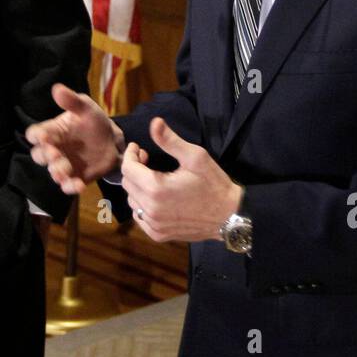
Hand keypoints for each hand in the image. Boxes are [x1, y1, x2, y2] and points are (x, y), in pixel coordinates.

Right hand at [25, 83, 124, 193]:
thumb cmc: (93, 121)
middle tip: (55, 154)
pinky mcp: (76, 177)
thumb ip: (72, 101)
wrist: (112, 140)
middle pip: (39, 155)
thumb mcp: (86, 108)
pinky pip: (68, 185)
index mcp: (52, 131)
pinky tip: (79, 185)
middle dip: (45, 156)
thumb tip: (57, 88)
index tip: (43, 136)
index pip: (36, 134)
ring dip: (57, 172)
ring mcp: (64, 165)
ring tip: (65, 171)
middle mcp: (54, 149)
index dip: (37, 135)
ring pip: (53, 172)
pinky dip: (71, 187)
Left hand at [119, 117, 242, 243]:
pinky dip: (143, 206)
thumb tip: (154, 122)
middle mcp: (151, 209)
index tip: (138, 148)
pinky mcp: (158, 234)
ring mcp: (154, 225)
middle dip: (134, 169)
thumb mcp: (195, 157)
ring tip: (153, 178)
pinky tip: (156, 198)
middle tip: (147, 160)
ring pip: (132, 201)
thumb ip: (171, 140)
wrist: (229, 215)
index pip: (127, 169)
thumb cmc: (213, 183)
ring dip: (138, 187)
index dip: (130, 154)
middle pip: (127, 184)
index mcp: (156, 189)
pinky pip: (140, 217)